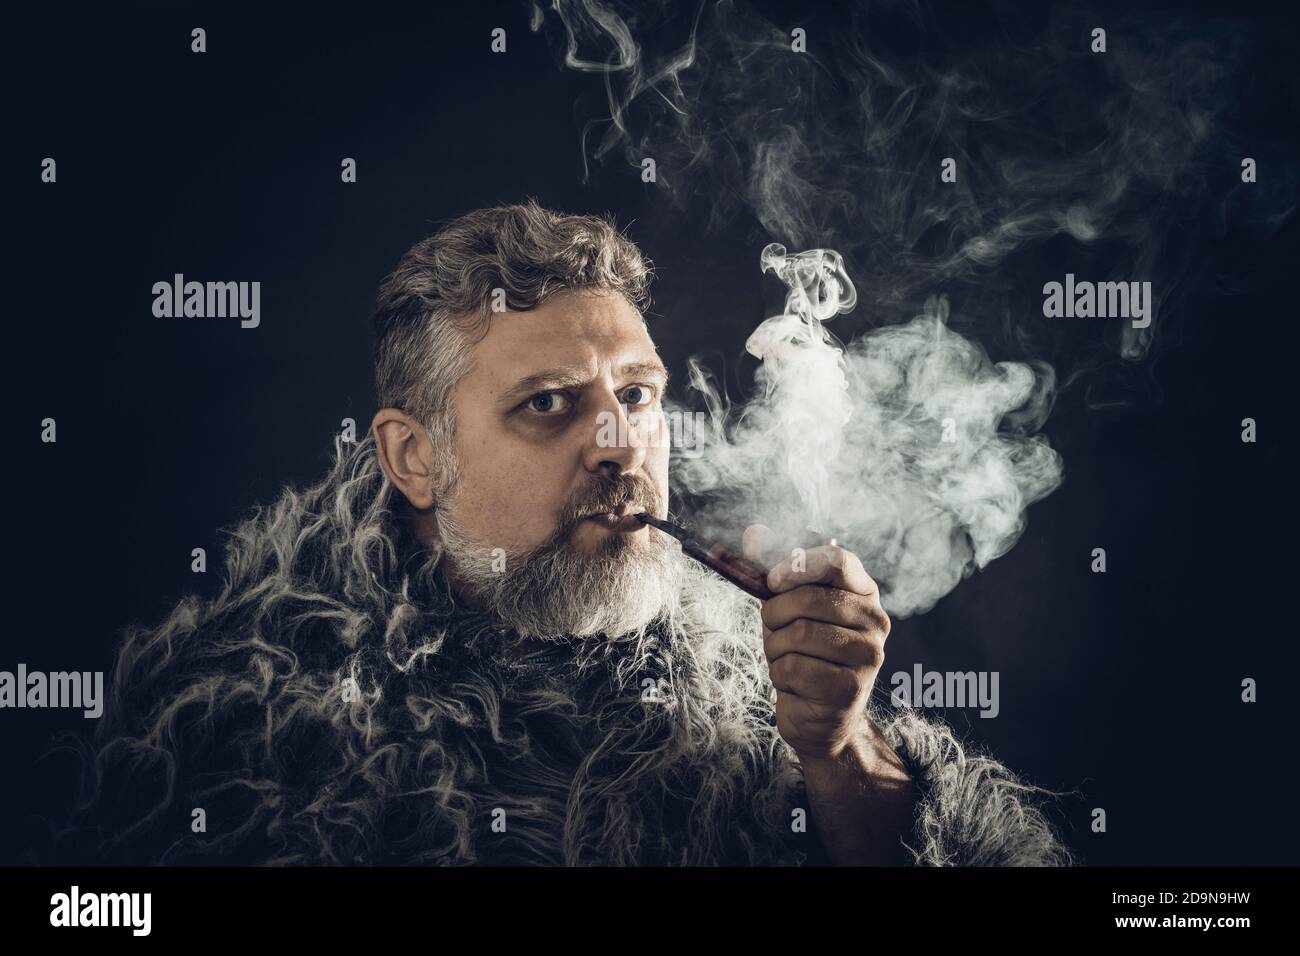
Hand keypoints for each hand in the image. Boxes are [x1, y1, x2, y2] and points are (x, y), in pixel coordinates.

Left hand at [743, 524, 891, 764]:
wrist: (820, 718)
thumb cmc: (804, 655)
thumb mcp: (788, 609)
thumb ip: (774, 571)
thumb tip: (753, 532)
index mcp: (863, 592)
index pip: (837, 560)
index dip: (798, 565)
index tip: (773, 581)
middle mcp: (875, 621)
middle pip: (809, 599)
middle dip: (775, 615)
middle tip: (775, 631)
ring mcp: (868, 656)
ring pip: (797, 635)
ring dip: (776, 649)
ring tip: (788, 660)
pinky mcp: (851, 689)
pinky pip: (794, 668)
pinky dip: (781, 676)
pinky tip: (796, 685)